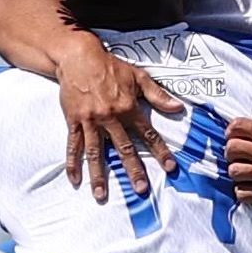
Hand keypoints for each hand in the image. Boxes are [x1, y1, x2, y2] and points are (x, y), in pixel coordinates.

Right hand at [58, 37, 182, 200]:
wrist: (79, 57)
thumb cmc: (110, 66)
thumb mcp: (138, 76)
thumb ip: (158, 95)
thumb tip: (178, 108)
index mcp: (128, 108)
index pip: (148, 134)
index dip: (160, 151)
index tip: (170, 168)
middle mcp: (110, 117)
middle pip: (124, 148)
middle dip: (133, 170)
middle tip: (141, 190)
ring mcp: (91, 121)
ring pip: (96, 153)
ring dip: (99, 176)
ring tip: (101, 195)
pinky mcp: (75, 121)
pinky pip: (74, 146)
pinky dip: (73, 163)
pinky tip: (75, 180)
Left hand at [225, 102, 251, 205]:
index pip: (238, 127)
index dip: (232, 130)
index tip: (237, 135)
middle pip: (231, 149)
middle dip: (232, 150)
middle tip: (240, 153)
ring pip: (234, 171)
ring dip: (236, 170)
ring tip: (245, 169)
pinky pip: (241, 193)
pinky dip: (242, 189)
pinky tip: (250, 184)